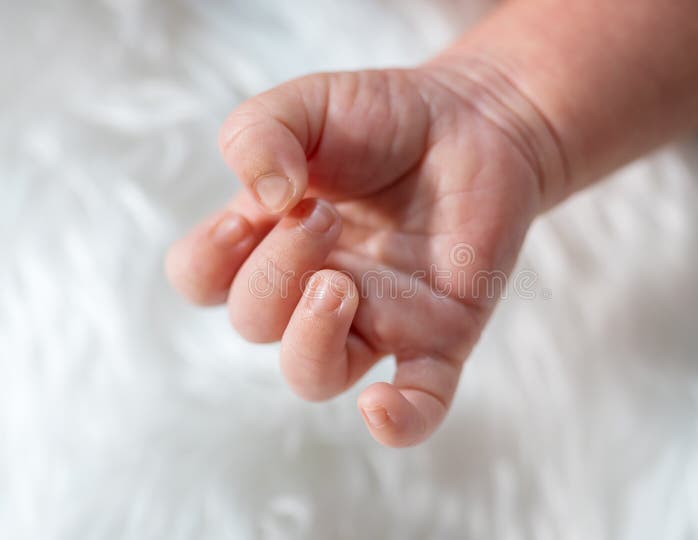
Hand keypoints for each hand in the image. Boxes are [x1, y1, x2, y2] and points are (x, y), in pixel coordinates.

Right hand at [165, 61, 559, 446]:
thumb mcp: (307, 104)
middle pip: (255, 324)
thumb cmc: (386, 118)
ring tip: (339, 284)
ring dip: (310, 339)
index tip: (247, 215)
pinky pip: (420, 403)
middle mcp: (314, 286)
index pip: (202, 282)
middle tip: (322, 216)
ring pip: (313, 374)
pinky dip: (400, 422)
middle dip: (274, 274)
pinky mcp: (441, 333)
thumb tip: (262, 200)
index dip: (207, 260)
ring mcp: (378, 316)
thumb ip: (259, 133)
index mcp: (270, 239)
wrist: (478, 120)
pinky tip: (381, 408)